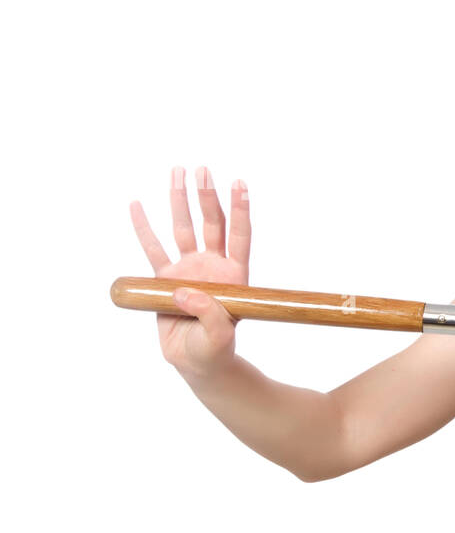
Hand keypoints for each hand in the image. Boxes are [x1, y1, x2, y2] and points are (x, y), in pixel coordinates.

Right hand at [129, 166, 249, 380]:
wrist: (196, 363)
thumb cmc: (215, 351)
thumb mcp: (219, 337)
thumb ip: (210, 317)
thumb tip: (186, 292)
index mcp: (234, 276)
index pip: (239, 236)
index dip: (240, 210)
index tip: (239, 183)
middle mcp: (212, 267)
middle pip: (210, 224)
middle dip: (206, 196)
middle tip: (201, 169)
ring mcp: (188, 269)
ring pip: (182, 229)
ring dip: (179, 201)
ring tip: (177, 171)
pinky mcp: (165, 279)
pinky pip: (152, 249)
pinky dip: (144, 227)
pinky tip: (137, 205)